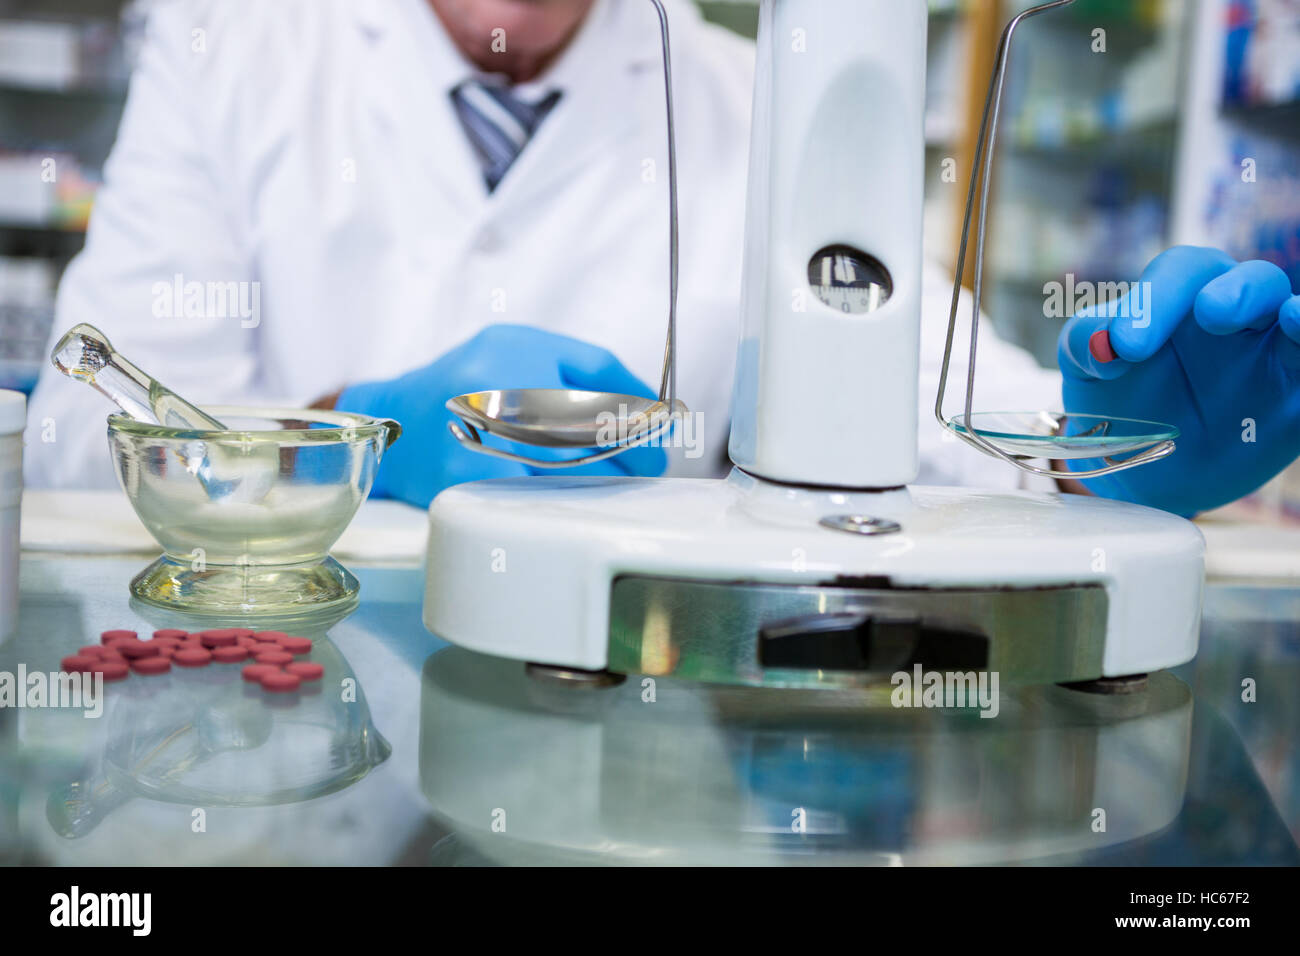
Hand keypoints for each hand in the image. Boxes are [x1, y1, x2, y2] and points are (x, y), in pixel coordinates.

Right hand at [338, 324, 666, 507]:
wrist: (391, 419)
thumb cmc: (466, 380)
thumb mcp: (522, 346)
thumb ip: (587, 367)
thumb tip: (649, 404)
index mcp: (511, 351)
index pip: (596, 377)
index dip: (638, 408)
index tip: (662, 428)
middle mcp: (493, 390)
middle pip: (586, 425)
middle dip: (628, 447)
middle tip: (651, 461)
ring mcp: (477, 440)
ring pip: (564, 467)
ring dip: (601, 477)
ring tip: (620, 478)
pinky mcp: (465, 482)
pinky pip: (531, 496)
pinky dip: (562, 499)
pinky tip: (576, 498)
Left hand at [1057, 246, 1299, 516]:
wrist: (1147, 473)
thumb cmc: (1122, 405)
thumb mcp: (1090, 375)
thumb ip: (1083, 346)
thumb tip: (1099, 343)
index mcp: (1182, 299)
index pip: (1181, 273)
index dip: (1157, 298)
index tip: (1126, 345)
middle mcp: (1235, 316)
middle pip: (1248, 281)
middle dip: (1233, 292)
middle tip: (1211, 314)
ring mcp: (1272, 355)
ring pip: (1292, 313)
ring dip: (1296, 312)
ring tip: (1290, 317)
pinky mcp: (1295, 398)